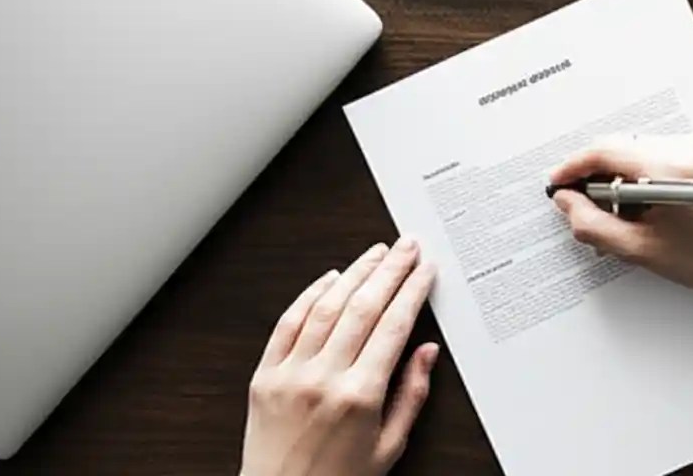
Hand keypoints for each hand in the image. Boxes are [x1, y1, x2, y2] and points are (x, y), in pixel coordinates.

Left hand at [240, 239, 438, 475]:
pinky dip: (310, 295)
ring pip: (326, 306)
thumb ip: (412, 395)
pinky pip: (288, 322)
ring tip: (376, 253)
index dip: (413, 291)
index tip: (425, 270)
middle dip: (390, 270)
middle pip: (363, 306)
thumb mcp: (390, 447)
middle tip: (407, 246)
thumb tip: (428, 352)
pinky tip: (330, 277)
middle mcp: (324, 378)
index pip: (393, 326)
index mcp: (360, 396)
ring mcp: (290, 373)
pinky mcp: (264, 375)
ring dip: (355, 273)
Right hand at [548, 135, 692, 312]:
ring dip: (616, 176)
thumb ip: (592, 225)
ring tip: (620, 215)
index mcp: (669, 168)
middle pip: (617, 146)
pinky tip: (641, 207)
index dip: (573, 167)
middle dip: (594, 174)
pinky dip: (637, 174)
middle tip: (584, 205)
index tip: (557, 183)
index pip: (604, 151)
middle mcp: (684, 148)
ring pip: (633, 149)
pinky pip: (653, 153)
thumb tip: (567, 203)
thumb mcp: (638, 249)